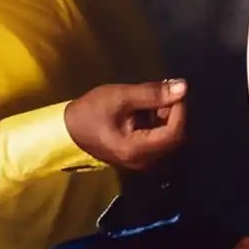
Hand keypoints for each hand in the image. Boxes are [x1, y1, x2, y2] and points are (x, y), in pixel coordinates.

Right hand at [64, 80, 187, 170]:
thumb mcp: (121, 97)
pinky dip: (157, 122)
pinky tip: (144, 108)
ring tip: (149, 97)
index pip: (175, 133)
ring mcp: (142, 161)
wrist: (65, 132)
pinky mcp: (139, 156)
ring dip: (165, 115)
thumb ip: (153, 93)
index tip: (174, 91)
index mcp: (138, 150)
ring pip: (168, 137)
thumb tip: (184, 87)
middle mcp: (144, 161)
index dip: (180, 110)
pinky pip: (158, 139)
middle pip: (175, 136)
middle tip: (162, 91)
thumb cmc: (90, 113)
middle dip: (173, 112)